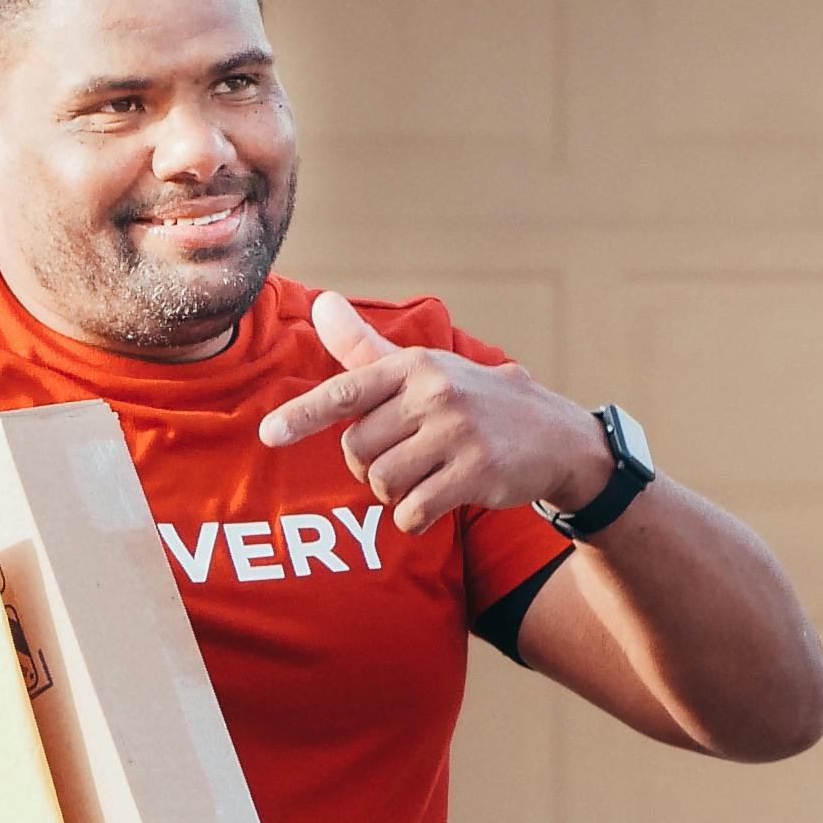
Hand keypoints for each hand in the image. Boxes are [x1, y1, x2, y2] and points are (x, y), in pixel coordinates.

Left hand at [254, 292, 607, 532]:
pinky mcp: (476, 473)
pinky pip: (413, 512)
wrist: (554, 435)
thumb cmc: (474, 400)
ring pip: (383, 483)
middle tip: (402, 460)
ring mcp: (457, 433)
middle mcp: (434, 394)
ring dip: (394, 494)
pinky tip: (437, 502)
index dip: (303, 416)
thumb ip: (365, 348)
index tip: (268, 435)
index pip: (346, 392)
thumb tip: (321, 304)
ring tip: (424, 477)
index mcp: (414, 367)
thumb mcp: (423, 368)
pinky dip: (415, 518)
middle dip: (369, 467)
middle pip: (358, 450)